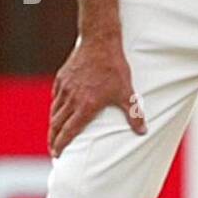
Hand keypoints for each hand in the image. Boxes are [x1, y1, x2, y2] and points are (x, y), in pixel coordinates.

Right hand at [49, 35, 145, 157]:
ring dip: (54, 125)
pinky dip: (56, 107)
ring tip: (56, 134)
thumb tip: (143, 131)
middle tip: (55, 150)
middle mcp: (71, 99)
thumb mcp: (127, 92)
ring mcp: (65, 88)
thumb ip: (134, 114)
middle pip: (56, 125)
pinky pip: (56, 97)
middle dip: (53, 140)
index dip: (61, 146)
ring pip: (55, 112)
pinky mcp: (62, 77)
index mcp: (85, 107)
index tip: (58, 156)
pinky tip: (58, 110)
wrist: (99, 41)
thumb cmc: (114, 67)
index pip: (68, 132)